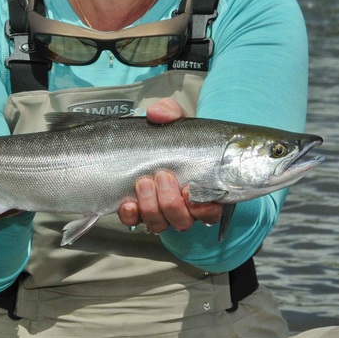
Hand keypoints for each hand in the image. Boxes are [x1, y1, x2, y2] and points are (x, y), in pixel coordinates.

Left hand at [117, 99, 224, 233]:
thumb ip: (170, 112)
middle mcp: (183, 207)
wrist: (146, 144)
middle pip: (182, 220)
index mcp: (201, 189)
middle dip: (171, 202)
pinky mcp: (139, 213)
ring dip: (151, 207)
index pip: (211, 210)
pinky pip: (135, 223)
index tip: (190, 190)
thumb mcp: (175, 120)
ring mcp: (161, 212)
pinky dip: (131, 215)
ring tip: (144, 183)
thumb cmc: (170, 137)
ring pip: (161, 224)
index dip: (203, 207)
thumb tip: (157, 114)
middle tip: (163, 176)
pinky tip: (127, 203)